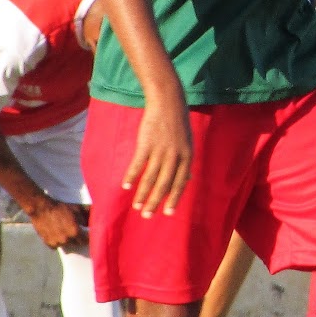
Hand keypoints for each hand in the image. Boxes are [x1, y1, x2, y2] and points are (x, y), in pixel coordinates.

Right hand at [24, 198, 88, 250]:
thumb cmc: (60, 207)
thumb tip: (93, 221)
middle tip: (76, 230)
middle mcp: (67, 240)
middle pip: (77, 243)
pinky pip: (56, 246)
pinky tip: (57, 233)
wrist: (41, 208)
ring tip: (64, 231)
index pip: (87, 240)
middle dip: (78, 238)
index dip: (88, 237)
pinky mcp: (48, 243)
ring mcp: (57, 243)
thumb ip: (87, 215)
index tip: (88, 234)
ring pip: (67, 245)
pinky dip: (57, 242)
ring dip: (68, 240)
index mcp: (75, 232)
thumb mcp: (76, 208)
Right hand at [124, 89, 192, 217]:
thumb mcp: (188, 142)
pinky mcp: (147, 143)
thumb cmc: (178, 123)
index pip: (180, 183)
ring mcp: (161, 150)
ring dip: (142, 194)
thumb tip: (189, 179)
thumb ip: (186, 162)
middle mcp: (175, 156)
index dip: (174, 198)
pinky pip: (138, 164)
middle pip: (165, 185)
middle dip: (155, 202)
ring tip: (136, 206)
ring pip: (151, 178)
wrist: (168, 101)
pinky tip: (126, 186)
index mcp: (187, 157)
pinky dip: (131, 176)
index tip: (168, 213)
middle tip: (148, 216)